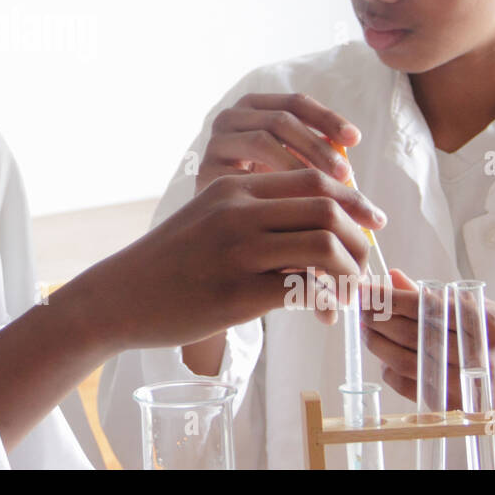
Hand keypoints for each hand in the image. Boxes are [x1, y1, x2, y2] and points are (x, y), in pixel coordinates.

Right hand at [71, 168, 385, 353]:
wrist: (121, 295)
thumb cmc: (171, 261)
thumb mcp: (209, 217)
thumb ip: (257, 212)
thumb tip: (321, 224)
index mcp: (234, 187)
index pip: (314, 179)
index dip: (355, 200)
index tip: (373, 224)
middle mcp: (239, 212)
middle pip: (328, 207)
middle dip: (361, 238)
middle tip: (366, 264)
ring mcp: (238, 252)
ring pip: (325, 247)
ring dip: (350, 272)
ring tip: (348, 294)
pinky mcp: (238, 294)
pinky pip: (305, 291)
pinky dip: (327, 303)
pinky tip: (323, 315)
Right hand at [195, 93, 362, 196]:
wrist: (214, 223)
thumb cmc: (260, 192)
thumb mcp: (289, 166)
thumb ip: (313, 156)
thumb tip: (351, 161)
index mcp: (255, 107)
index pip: (296, 103)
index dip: (327, 118)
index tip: (354, 140)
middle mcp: (232, 117)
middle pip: (281, 119)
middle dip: (317, 144)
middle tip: (345, 173)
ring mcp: (216, 142)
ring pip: (263, 140)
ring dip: (299, 163)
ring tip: (325, 190)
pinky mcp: (204, 168)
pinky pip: (242, 170)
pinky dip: (272, 185)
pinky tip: (295, 205)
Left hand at [363, 272, 494, 410]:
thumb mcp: (481, 308)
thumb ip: (437, 296)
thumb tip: (392, 277)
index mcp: (488, 322)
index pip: (428, 306)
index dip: (391, 298)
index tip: (368, 289)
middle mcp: (481, 354)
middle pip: (414, 334)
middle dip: (379, 319)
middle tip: (361, 309)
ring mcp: (470, 384)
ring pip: (409, 362)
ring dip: (379, 345)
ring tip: (366, 330)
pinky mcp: (458, 407)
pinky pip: (412, 388)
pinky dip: (391, 371)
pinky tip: (385, 358)